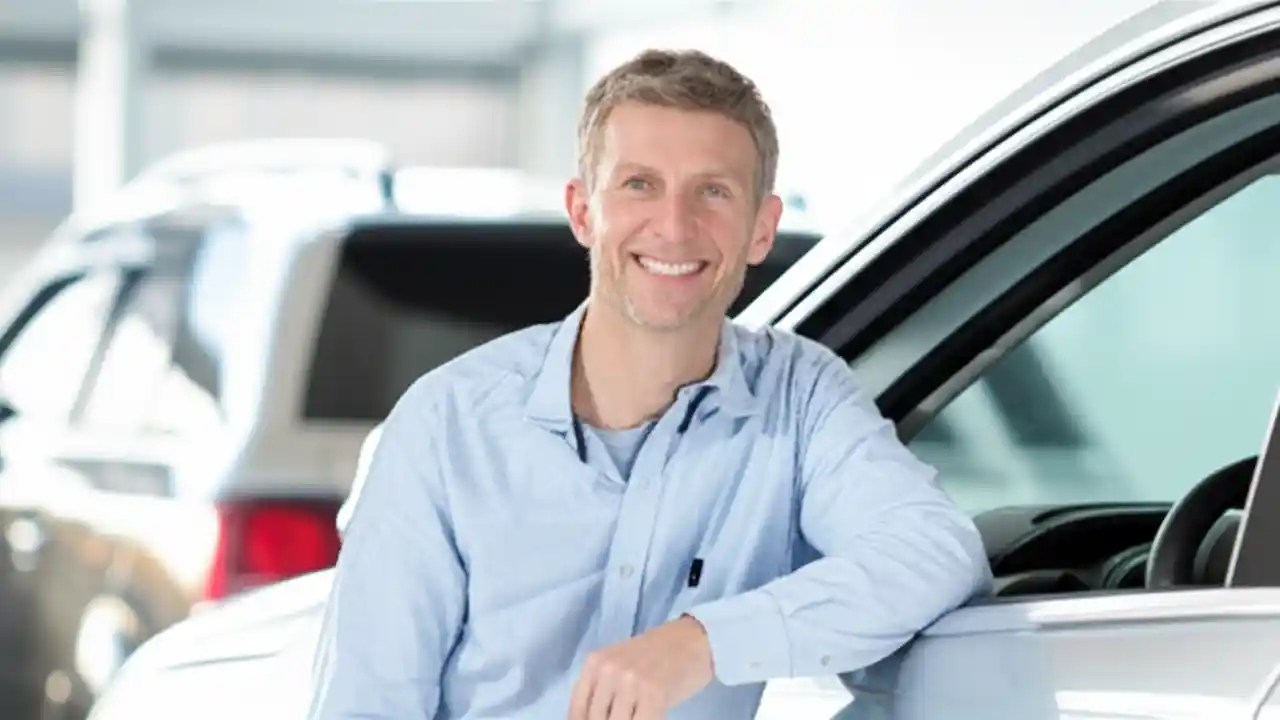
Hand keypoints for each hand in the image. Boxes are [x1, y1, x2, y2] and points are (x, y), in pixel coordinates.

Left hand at [567, 615, 713, 719]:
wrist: (695, 640)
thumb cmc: (658, 656)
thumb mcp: (620, 667)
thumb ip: (603, 692)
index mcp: (595, 663)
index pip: (577, 711)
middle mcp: (608, 670)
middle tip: (627, 718)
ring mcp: (630, 681)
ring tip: (638, 717)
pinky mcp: (653, 693)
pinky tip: (652, 718)